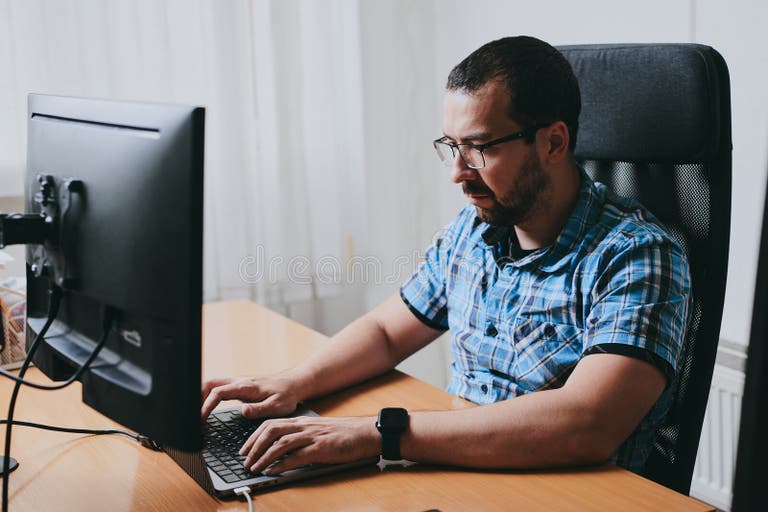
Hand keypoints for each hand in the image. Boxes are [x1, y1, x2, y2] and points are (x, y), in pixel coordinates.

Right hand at [201, 374, 302, 419]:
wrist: (294, 384)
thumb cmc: (287, 395)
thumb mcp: (277, 406)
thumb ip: (259, 409)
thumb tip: (243, 411)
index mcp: (246, 387)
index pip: (218, 392)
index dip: (207, 405)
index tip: (200, 418)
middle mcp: (239, 382)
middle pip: (210, 383)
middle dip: (197, 397)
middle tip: (192, 415)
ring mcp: (238, 383)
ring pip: (213, 384)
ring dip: (201, 395)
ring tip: (196, 413)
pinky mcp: (239, 386)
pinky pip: (219, 387)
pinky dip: (208, 395)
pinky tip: (207, 407)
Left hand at [240, 415, 379, 474]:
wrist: (365, 433)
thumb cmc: (343, 434)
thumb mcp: (317, 431)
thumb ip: (301, 436)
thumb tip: (283, 449)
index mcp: (302, 421)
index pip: (271, 424)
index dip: (254, 437)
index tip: (244, 449)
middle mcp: (304, 427)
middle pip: (271, 431)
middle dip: (254, 446)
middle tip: (244, 459)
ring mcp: (312, 437)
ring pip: (280, 444)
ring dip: (263, 457)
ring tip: (254, 468)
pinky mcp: (320, 449)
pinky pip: (296, 457)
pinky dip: (281, 465)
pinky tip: (272, 471)